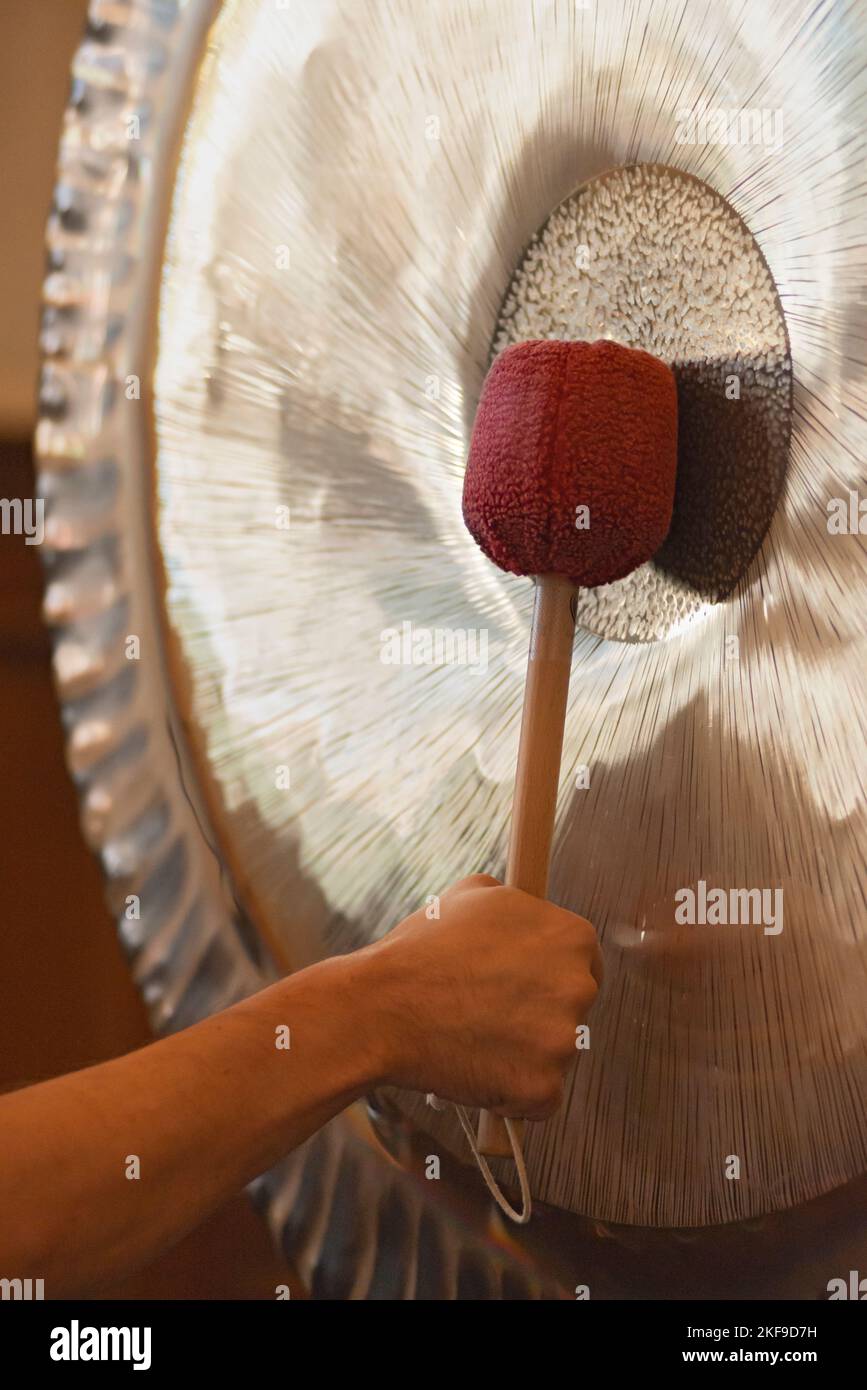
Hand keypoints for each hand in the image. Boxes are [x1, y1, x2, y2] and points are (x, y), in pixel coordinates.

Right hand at [359, 874, 601, 1119]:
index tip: (529, 989)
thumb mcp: (473, 894)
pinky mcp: (543, 1087)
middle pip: (574, 1011)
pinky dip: (512, 1094)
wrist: (382, 1007)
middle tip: (491, 1016)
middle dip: (540, 1017)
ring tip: (473, 1039)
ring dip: (523, 1055)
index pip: (586, 963)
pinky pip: (538, 1097)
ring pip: (555, 1055)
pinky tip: (475, 1070)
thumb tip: (529, 910)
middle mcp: (579, 987)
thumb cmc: (422, 949)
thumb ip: (518, 903)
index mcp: (572, 937)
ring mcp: (563, 1040)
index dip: (552, 977)